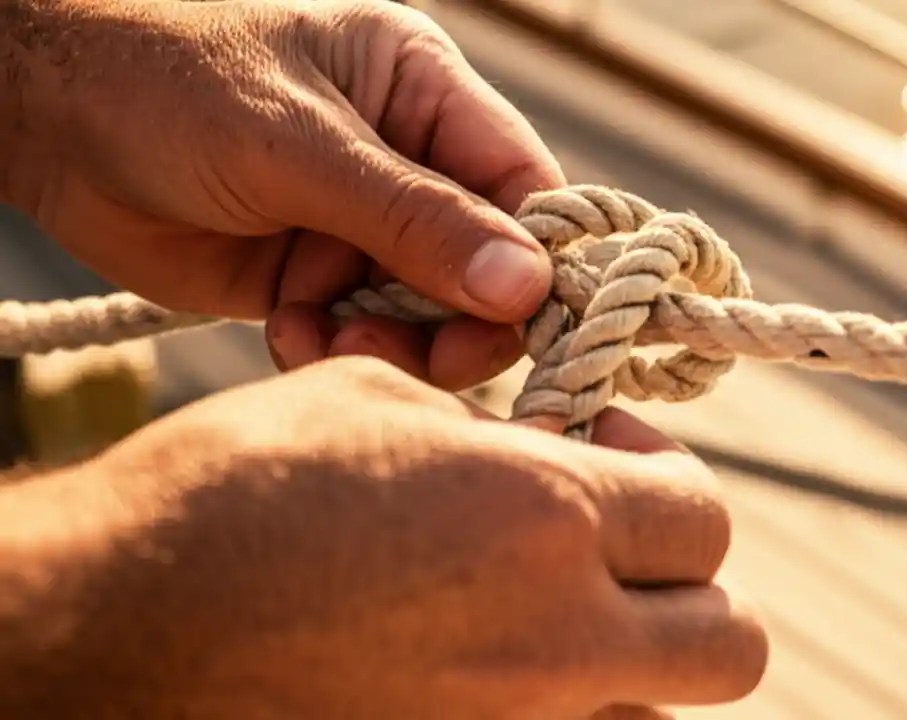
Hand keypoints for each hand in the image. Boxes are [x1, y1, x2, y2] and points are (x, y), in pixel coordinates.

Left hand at [4, 0, 564, 389]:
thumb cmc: (168, 82)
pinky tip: (287, 329)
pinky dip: (335, 349)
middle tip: (424, 355)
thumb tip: (527, 287)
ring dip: (391, 342)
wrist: (42, 114)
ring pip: (428, 315)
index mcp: (427, 96)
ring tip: (323, 332)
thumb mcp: (298, 144)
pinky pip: (362, 335)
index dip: (542, 261)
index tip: (529, 325)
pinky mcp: (315, 279)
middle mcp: (410, 164)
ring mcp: (363, 227)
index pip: (527, 190)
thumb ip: (413, 218)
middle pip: (488, 268)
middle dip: (459, 320)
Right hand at [5, 357, 765, 717]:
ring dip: (636, 660)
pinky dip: (570, 711)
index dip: (664, 470)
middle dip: (689, 583)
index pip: (706, 511)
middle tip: (611, 544)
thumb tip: (555, 451)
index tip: (605, 451)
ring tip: (552, 614)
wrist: (117, 624)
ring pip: (660, 713)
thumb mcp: (377, 402)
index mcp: (545, 520)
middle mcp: (557, 643)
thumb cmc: (237, 491)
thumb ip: (499, 433)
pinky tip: (497, 667)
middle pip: (731, 640)